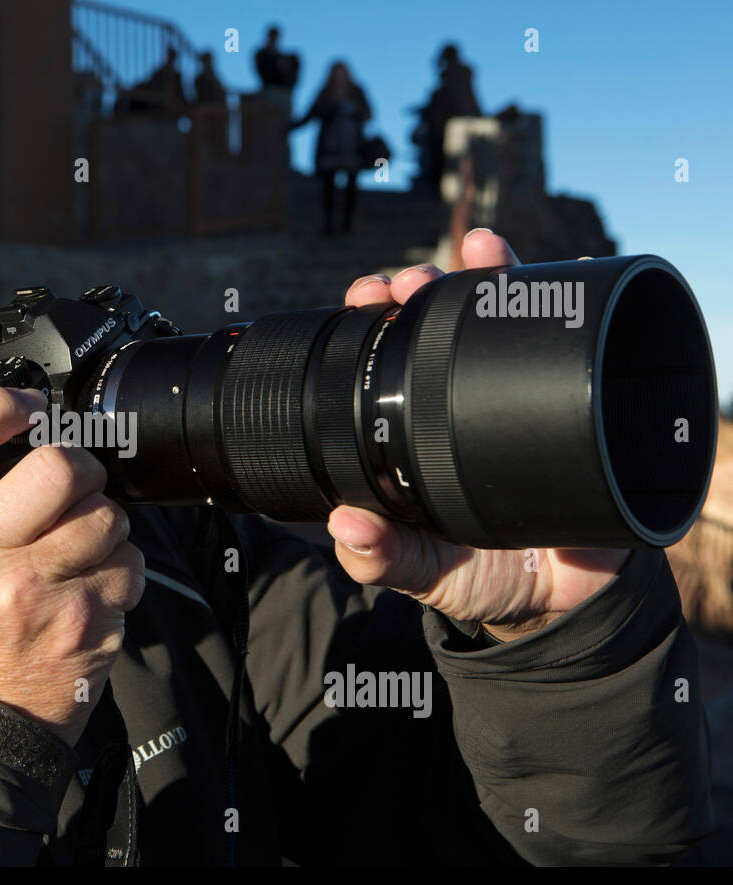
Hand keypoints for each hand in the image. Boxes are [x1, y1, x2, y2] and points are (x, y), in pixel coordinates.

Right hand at [0, 387, 144, 744]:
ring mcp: (38, 594)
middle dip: (77, 464)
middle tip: (73, 480)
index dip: (0, 405)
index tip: (29, 408)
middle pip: (55, 466)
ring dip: (102, 520)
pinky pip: (130, 563)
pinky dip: (120, 566)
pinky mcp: (87, 623)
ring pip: (106, 514)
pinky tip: (93, 584)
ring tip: (81, 542)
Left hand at [331, 230, 628, 640]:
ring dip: (490, 274)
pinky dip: (568, 300)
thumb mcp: (423, 572)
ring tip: (479, 252)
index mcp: (410, 430)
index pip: (383, 360)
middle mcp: (456, 403)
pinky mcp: (573, 402)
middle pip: (437, 326)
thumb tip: (344, 527)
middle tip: (411, 279)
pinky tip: (560, 266)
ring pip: (501, 319)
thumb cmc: (478, 578)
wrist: (562, 600)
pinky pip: (571, 345)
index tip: (361, 295)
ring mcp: (516, 396)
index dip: (371, 321)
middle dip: (423, 286)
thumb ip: (382, 558)